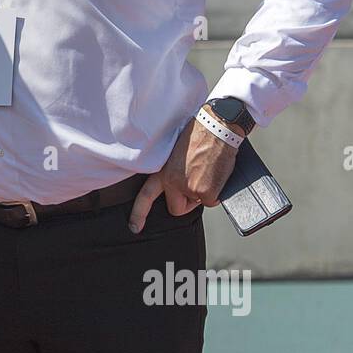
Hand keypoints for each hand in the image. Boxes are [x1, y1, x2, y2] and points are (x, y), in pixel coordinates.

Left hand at [128, 117, 237, 233]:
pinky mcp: (206, 192)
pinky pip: (213, 200)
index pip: (145, 196)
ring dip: (204, 193)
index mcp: (163, 171)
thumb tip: (183, 185)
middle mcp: (173, 182)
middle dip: (187, 203)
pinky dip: (217, 191)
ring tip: (208, 171)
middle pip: (176, 208)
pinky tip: (218, 173)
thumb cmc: (200, 134)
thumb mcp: (177, 153)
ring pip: (197, 203)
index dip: (138, 214)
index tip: (135, 227)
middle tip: (197, 185)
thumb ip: (174, 171)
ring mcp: (189, 188)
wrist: (217, 126)